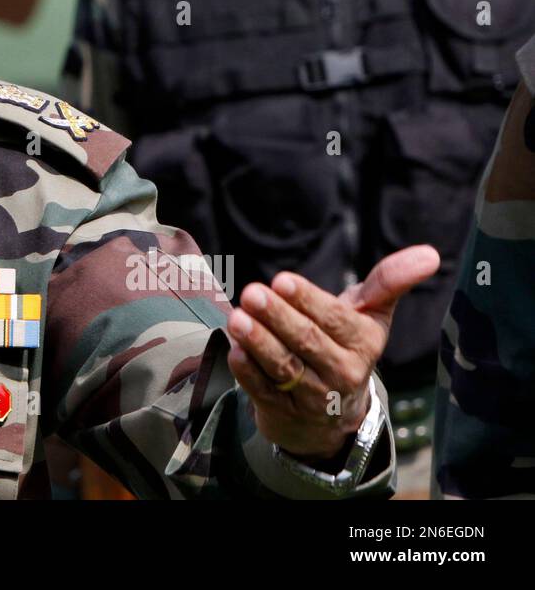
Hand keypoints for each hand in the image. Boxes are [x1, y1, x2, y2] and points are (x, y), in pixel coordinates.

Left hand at [226, 245, 439, 460]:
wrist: (333, 413)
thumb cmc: (346, 345)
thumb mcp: (370, 315)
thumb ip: (390, 281)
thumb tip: (431, 253)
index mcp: (363, 343)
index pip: (334, 319)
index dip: (308, 300)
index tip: (282, 280)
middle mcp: (342, 373)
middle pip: (306, 341)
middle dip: (277, 316)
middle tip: (252, 293)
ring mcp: (313, 397)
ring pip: (284, 367)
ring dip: (258, 342)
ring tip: (237, 319)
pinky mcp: (284, 411)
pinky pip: (263, 390)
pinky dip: (247, 371)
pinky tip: (234, 350)